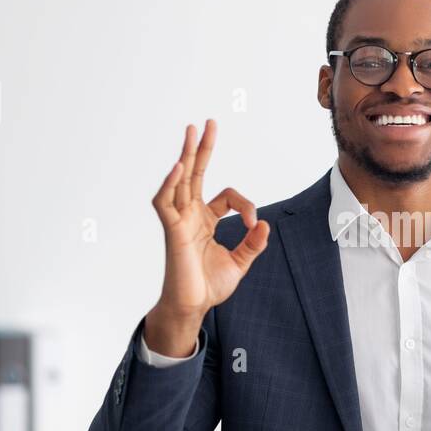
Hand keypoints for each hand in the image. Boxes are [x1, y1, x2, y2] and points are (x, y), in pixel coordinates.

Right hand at [146, 119, 269, 355]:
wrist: (193, 307)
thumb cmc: (208, 286)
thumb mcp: (240, 263)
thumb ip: (253, 244)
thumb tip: (265, 225)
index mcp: (205, 221)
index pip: (226, 196)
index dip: (245, 205)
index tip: (254, 224)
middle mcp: (190, 216)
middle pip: (195, 174)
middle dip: (202, 149)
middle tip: (208, 123)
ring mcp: (179, 221)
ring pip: (180, 180)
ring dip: (186, 155)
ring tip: (191, 131)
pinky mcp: (172, 231)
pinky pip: (165, 202)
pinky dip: (169, 184)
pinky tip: (178, 166)